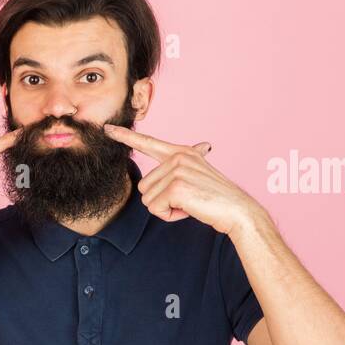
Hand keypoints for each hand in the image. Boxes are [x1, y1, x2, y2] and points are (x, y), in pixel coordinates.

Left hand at [102, 124, 262, 235]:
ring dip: (165, 209)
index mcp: (181, 152)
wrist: (237, 210)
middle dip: (161, 201)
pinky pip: (155, 209)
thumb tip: (204, 146)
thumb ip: (190, 162)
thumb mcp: (200, 174)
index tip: (107, 129)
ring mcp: (177, 170)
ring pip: (147, 199)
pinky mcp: (176, 186)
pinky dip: (169, 216)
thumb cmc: (216, 197)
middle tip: (187, 199)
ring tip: (189, 203)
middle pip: (144, 186)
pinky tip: (189, 209)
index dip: (125, 136)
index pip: (148, 143)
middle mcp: (178, 157)